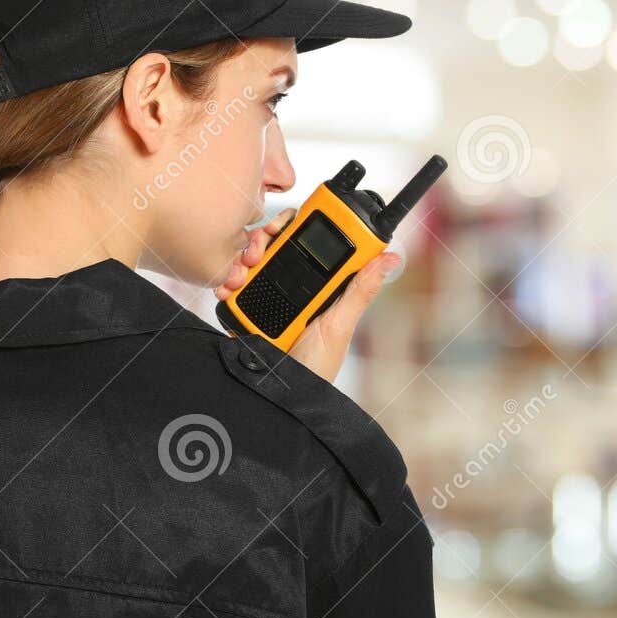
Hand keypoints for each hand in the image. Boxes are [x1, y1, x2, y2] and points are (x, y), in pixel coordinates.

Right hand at [215, 208, 401, 383]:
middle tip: (257, 250)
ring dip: (242, 259)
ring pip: (252, 262)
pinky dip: (226, 282)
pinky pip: (234, 288)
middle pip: (277, 246)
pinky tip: (227, 286)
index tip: (290, 219)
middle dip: (264, 239)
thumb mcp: (339, 326)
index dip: (301, 225)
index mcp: (322, 287)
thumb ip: (359, 290)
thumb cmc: (318, 368)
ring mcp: (268, 299)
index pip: (313, 242)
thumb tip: (389, 258)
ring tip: (240, 271)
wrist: (282, 398)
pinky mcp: (246, 312)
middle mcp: (295, 289)